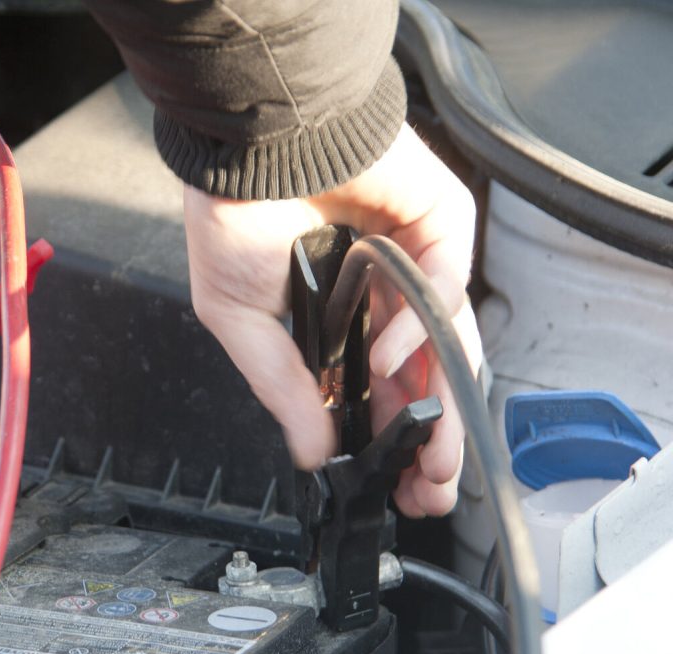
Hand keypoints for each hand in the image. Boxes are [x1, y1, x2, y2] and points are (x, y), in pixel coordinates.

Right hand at [183, 123, 481, 516]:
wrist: (252, 143)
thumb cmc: (231, 215)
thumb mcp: (239, 322)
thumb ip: (284, 390)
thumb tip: (315, 455)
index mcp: (331, 318)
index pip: (370, 389)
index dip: (383, 439)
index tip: (392, 487)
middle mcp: (376, 295)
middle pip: (420, 378)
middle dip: (431, 439)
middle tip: (427, 487)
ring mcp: (410, 263)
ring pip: (444, 345)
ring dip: (441, 404)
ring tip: (426, 448)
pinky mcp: (436, 229)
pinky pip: (441, 292)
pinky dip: (416, 330)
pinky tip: (383, 353)